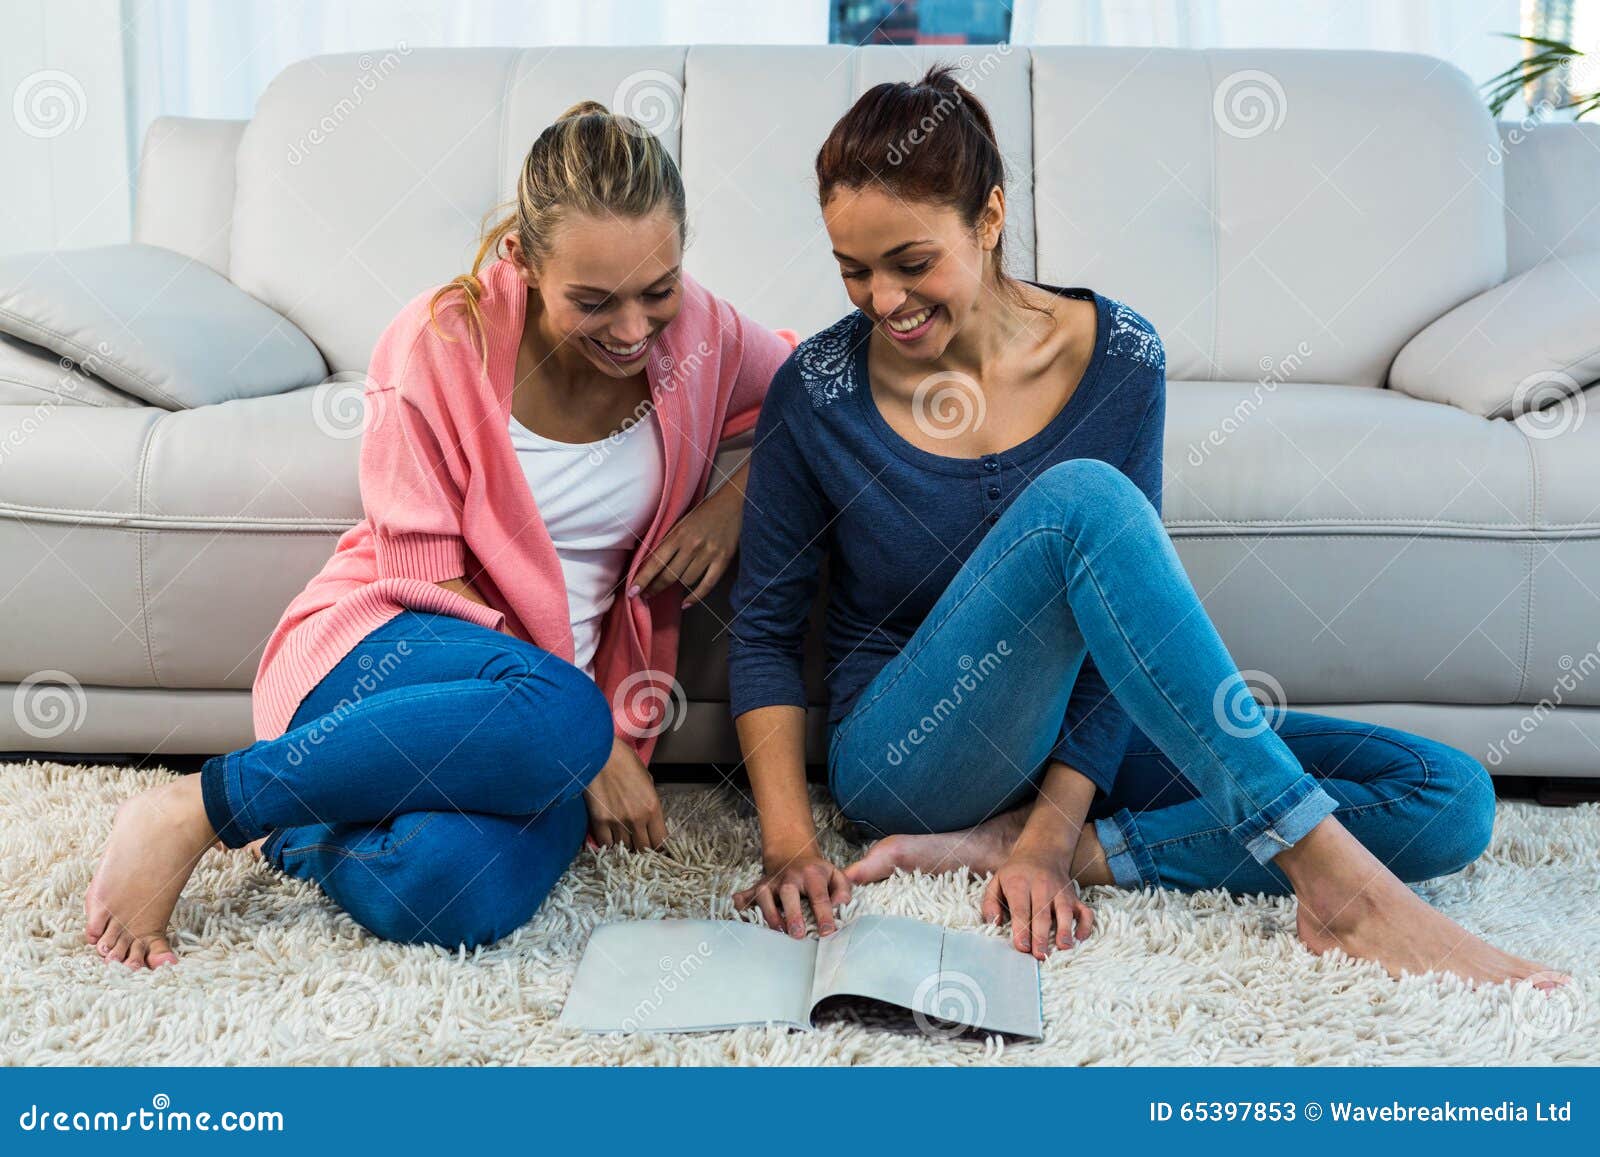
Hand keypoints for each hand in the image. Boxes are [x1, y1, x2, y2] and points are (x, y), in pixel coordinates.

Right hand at [583, 737, 665, 850]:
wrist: (600, 753)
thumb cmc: (624, 760)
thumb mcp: (647, 779)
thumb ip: (649, 802)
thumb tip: (649, 817)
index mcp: (653, 807)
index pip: (661, 841)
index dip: (660, 848)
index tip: (658, 849)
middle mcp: (637, 818)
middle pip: (644, 849)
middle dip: (643, 850)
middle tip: (639, 846)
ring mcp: (617, 821)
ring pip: (624, 848)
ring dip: (625, 847)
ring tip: (624, 842)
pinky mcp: (599, 821)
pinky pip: (606, 844)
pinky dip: (609, 844)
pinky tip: (610, 840)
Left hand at [630, 483, 741, 607]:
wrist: (733, 505)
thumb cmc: (704, 513)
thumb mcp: (681, 523)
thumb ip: (668, 542)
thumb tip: (651, 564)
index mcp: (678, 534)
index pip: (655, 562)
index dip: (643, 579)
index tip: (632, 592)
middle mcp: (692, 546)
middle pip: (669, 576)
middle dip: (654, 588)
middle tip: (646, 596)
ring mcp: (708, 554)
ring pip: (686, 581)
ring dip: (675, 588)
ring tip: (668, 589)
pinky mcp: (723, 561)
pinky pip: (706, 585)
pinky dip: (695, 597)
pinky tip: (685, 603)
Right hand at [733, 844, 851, 937]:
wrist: (792, 855)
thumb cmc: (816, 873)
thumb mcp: (835, 875)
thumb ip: (843, 889)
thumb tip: (840, 905)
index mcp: (811, 874)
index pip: (819, 895)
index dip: (824, 914)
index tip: (827, 932)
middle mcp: (789, 877)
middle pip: (788, 892)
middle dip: (792, 913)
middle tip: (797, 934)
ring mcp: (770, 882)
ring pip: (764, 894)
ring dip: (769, 914)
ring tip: (777, 932)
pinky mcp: (757, 888)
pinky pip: (745, 896)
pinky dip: (741, 907)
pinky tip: (743, 920)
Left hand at [981, 842, 1093, 958]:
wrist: (1041, 851)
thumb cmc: (1016, 874)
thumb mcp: (996, 882)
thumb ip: (990, 903)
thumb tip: (994, 923)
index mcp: (1020, 884)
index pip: (1021, 909)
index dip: (1021, 928)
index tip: (1022, 947)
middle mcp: (1042, 887)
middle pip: (1043, 914)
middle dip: (1041, 936)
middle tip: (1040, 955)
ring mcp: (1061, 892)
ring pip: (1065, 911)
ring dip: (1065, 930)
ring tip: (1063, 947)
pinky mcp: (1074, 897)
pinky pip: (1084, 910)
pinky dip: (1086, 924)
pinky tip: (1081, 937)